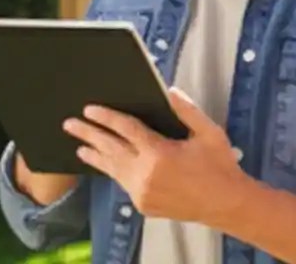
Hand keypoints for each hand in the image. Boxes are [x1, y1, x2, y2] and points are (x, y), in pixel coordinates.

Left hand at [63, 88, 244, 223]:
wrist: (226, 203)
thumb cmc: (220, 165)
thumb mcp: (209, 132)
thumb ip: (187, 110)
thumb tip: (169, 91)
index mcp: (160, 153)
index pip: (126, 129)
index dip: (107, 117)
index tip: (90, 109)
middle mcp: (145, 174)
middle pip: (110, 149)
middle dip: (89, 134)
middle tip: (70, 124)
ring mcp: (141, 192)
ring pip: (112, 169)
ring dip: (95, 156)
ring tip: (79, 147)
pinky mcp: (143, 205)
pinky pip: (123, 183)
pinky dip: (113, 171)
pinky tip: (107, 165)